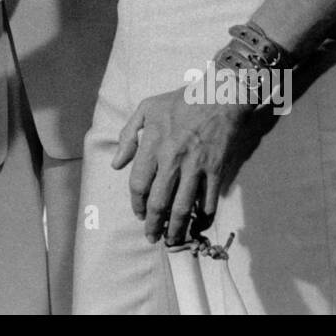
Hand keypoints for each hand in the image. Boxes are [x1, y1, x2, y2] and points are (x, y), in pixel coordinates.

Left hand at [113, 88, 259, 245]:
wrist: (218, 96)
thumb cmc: (180, 101)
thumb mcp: (146, 108)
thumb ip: (128, 135)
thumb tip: (116, 164)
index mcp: (153, 145)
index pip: (138, 184)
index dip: (136, 203)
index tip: (139, 213)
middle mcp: (172, 160)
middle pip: (158, 202)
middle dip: (153, 224)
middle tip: (152, 237)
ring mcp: (195, 167)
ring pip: (182, 208)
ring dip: (176, 229)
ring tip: (172, 240)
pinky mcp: (215, 171)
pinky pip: (208, 202)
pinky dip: (203, 218)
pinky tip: (198, 226)